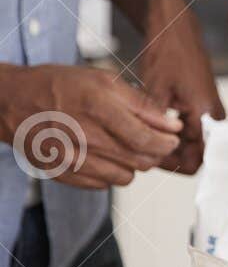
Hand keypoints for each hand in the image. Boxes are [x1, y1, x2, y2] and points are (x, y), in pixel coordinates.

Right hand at [0, 64, 181, 188]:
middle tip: (156, 143)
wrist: (13, 101)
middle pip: (139, 161)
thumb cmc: (59, 86)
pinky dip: (111, 173)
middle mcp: (83, 136)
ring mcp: (70, 159)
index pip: (146, 139)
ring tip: (128, 148)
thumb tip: (171, 124)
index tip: (172, 139)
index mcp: (97, 107)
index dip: (167, 143)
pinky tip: (105, 155)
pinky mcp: (61, 173)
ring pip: (125, 177)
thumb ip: (141, 104)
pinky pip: (102, 185)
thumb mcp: (104, 81)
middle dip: (156, 154)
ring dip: (134, 165)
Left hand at [140, 4, 224, 173]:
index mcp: (206, 115)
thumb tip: (145, 153)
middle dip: (168, 157)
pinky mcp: (202, 105)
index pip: (196, 162)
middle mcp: (213, 116)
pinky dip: (170, 134)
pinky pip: (190, 130)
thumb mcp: (153, 92)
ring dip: (168, 145)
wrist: (175, 29)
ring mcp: (209, 110)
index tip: (147, 159)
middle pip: (195, 155)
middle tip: (140, 150)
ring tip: (140, 138)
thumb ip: (154, 126)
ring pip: (191, 143)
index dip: (171, 166)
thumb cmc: (166, 53)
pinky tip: (149, 125)